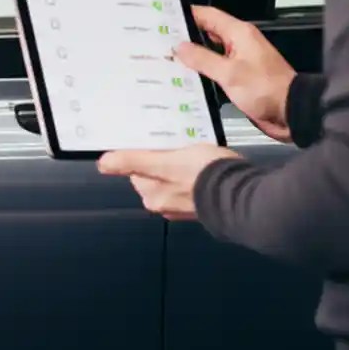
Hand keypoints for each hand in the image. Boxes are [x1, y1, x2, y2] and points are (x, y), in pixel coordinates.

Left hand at [97, 144, 240, 220]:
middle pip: (155, 174)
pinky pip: (195, 183)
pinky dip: (198, 174)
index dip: (145, 153)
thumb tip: (103, 164)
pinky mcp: (207, 202)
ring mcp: (186, 206)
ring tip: (196, 152)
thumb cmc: (204, 175)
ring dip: (182, 165)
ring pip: (175, 178)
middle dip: (164, 159)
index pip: (136, 170)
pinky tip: (208, 164)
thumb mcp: (164, 161)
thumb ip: (133, 162)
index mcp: (152, 196)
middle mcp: (166, 205)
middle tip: (178, 145)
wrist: (245, 193)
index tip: (156, 143)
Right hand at [176, 6, 297, 142]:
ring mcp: (239, 60)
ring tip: (167, 59)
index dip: (186, 14)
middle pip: (207, 32)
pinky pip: (215, 68)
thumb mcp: (230, 73)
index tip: (165, 17)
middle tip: (160, 41)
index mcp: (240, 34)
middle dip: (185, 36)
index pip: (208, 15)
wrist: (290, 112)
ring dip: (191, 55)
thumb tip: (180, 47)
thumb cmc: (266, 89)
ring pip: (209, 51)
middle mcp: (239, 43)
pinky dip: (201, 70)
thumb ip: (203, 58)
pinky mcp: (238, 76)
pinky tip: (185, 77)